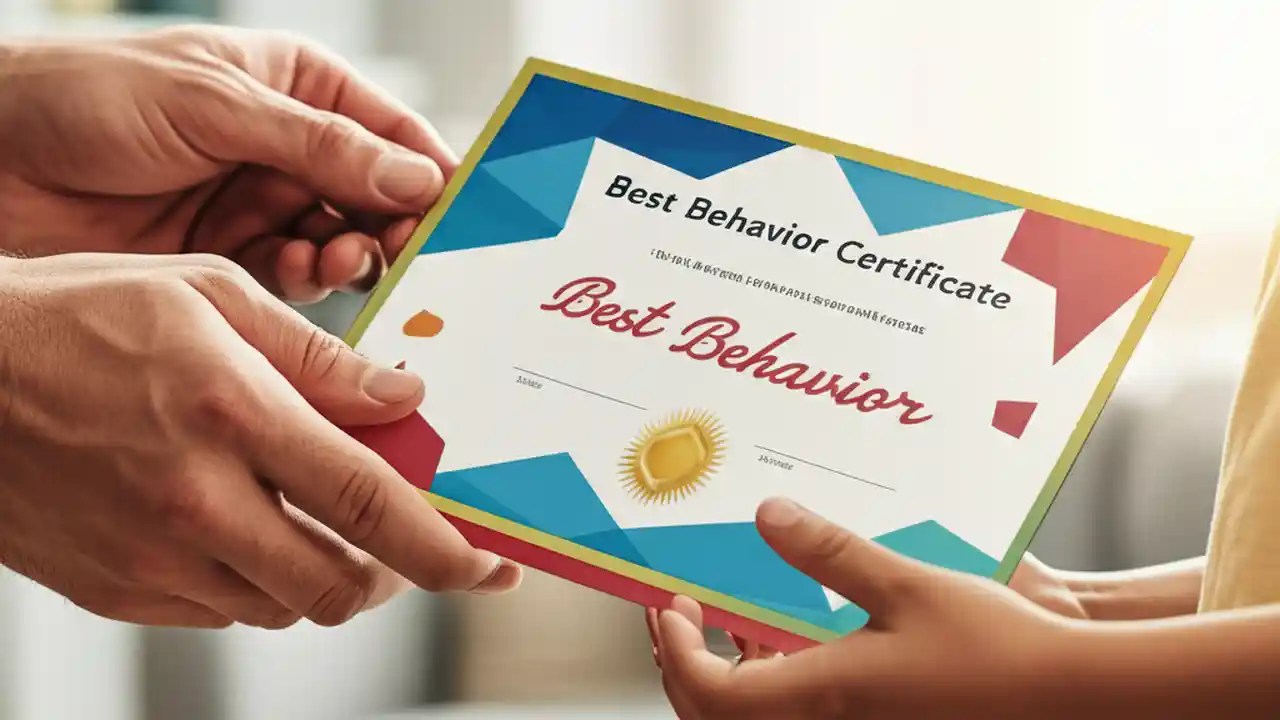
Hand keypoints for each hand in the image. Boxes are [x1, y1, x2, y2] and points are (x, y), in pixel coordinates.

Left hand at [0, 25, 454, 302]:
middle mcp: (288, 148)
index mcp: (295, 85)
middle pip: (378, 195)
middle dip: (398, 224)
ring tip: (339, 255)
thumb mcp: (211, 104)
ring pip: (343, 240)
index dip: (433, 172)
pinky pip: (295, 277)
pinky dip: (311, 280)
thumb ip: (317, 146)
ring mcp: (260, 204)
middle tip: (409, 252)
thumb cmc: (86, 98)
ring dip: (352, 252)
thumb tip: (416, 178)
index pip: (390, 131)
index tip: (470, 215)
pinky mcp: (231, 259)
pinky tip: (305, 270)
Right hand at [0, 253, 519, 628]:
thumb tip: (401, 399)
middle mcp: (194, 500)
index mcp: (229, 413)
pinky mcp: (115, 591)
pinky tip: (245, 529)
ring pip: (283, 608)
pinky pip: (220, 614)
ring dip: (323, 576)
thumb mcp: (206, 294)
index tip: (491, 563)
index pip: (368, 503)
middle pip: (338, 585)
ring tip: (317, 521)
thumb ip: (317, 356)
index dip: (446, 546)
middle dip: (392, 577)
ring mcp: (150, 559)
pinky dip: (255, 583)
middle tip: (403, 546)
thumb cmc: (76, 315)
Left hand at [650, 499, 1083, 718]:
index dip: (676, 649)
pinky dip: (775, 684)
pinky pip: (799, 715)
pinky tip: (791, 640)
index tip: (670, 606)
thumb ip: (828, 552)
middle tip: (684, 615)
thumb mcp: (904, 584)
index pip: (709, 694)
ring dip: (729, 678)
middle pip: (719, 718)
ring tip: (734, 620)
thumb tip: (767, 517)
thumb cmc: (998, 649)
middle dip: (688, 665)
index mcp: (825, 697)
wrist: (1069, 698)